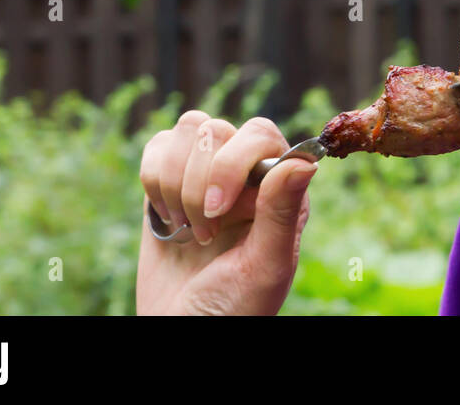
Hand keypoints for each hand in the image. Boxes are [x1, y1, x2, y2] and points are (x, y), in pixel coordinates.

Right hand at [136, 111, 316, 314]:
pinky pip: (158, 146)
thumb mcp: (264, 267)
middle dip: (199, 184)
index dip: (232, 163)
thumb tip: (305, 163)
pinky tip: (168, 219)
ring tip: (188, 228)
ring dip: (176, 183)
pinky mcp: (170, 180)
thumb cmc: (232, 308)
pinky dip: (154, 181)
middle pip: (218, 129)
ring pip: (188, 129)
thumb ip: (282, 213)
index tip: (218, 212)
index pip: (260, 133)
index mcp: (281, 189)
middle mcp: (248, 173)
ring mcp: (208, 173)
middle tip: (204, 233)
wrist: (179, 330)